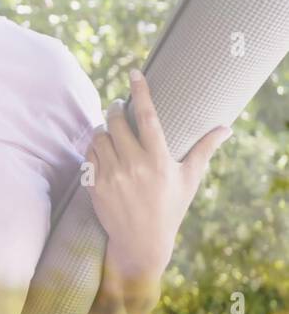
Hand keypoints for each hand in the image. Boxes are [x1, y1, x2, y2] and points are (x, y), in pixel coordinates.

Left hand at [84, 68, 232, 273]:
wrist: (141, 241)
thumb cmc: (170, 207)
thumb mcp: (189, 179)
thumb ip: (204, 149)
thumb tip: (226, 127)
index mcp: (159, 160)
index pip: (147, 117)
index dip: (141, 91)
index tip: (134, 72)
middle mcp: (133, 166)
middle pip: (116, 122)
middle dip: (115, 109)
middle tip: (118, 105)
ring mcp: (111, 176)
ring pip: (98, 136)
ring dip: (102, 128)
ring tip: (110, 130)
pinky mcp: (94, 185)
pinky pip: (87, 155)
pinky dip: (92, 148)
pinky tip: (101, 149)